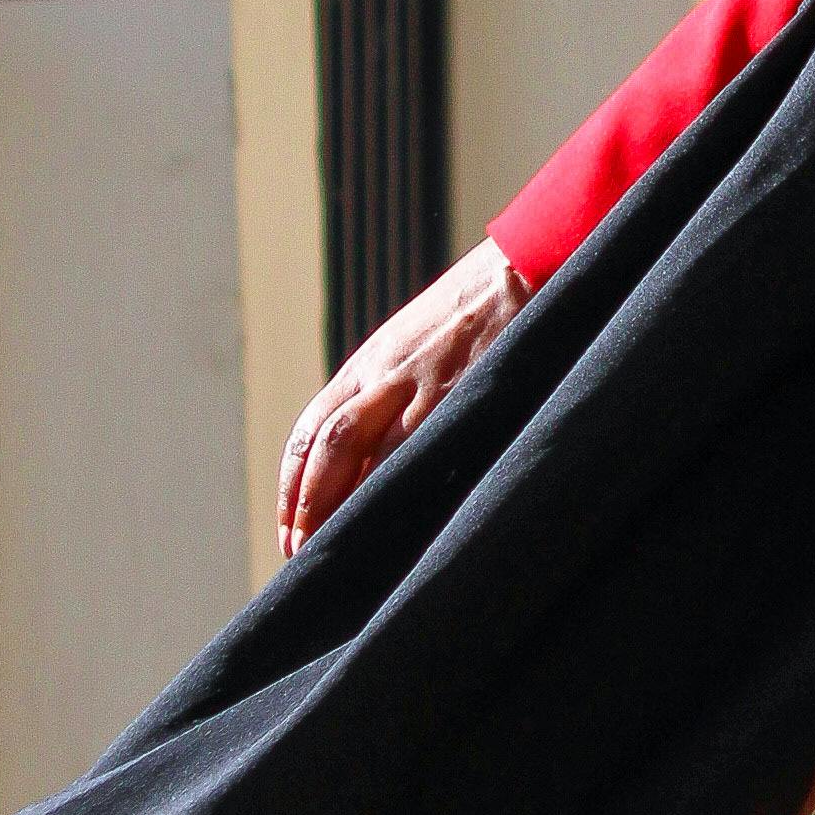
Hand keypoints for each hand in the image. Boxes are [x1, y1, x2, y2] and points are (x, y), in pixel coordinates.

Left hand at [278, 236, 523, 550]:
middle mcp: (383, 374)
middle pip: (325, 445)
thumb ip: (397, 386)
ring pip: (357, 452)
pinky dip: (396, 491)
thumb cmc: (479, 306)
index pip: (313, 429)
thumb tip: (384, 445)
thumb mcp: (419, 340)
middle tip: (297, 550)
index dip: (295, 481)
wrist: (522, 264)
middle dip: (304, 501)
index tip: (291, 524)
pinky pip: (417, 452)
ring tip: (326, 548)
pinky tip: (392, 525)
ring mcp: (420, 386)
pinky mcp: (458, 394)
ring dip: (334, 502)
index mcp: (370, 363)